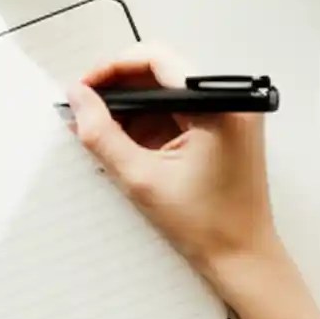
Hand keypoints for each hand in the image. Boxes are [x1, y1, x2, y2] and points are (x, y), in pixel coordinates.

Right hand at [67, 43, 279, 294]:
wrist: (243, 258)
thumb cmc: (204, 225)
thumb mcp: (140, 178)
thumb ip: (101, 134)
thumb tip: (77, 98)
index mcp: (217, 106)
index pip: (156, 60)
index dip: (112, 68)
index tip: (83, 89)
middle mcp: (229, 101)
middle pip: (161, 72)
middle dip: (118, 89)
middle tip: (86, 111)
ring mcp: (230, 114)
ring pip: (166, 92)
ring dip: (131, 108)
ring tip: (102, 133)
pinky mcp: (225, 129)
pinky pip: (178, 112)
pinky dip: (149, 123)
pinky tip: (126, 144)